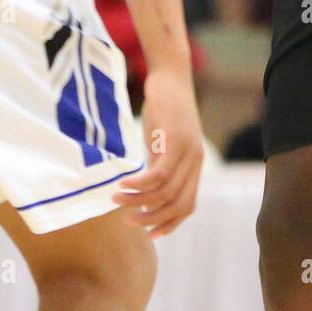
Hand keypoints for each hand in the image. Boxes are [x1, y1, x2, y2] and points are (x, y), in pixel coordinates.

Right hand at [112, 65, 203, 238]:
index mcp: (194, 165)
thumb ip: (160, 164)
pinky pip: (157, 174)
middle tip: (128, 220)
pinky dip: (138, 184)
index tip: (149, 235)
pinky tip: (121, 184)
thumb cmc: (164, 108)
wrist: (170, 76)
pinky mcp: (174, 140)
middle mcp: (195, 162)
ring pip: (164, 192)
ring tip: (116, 200)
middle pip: (177, 204)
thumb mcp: (163, 142)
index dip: (169, 224)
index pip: (187, 206)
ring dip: (138, 201)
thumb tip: (146, 189)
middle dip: (151, 219)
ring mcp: (187, 152)